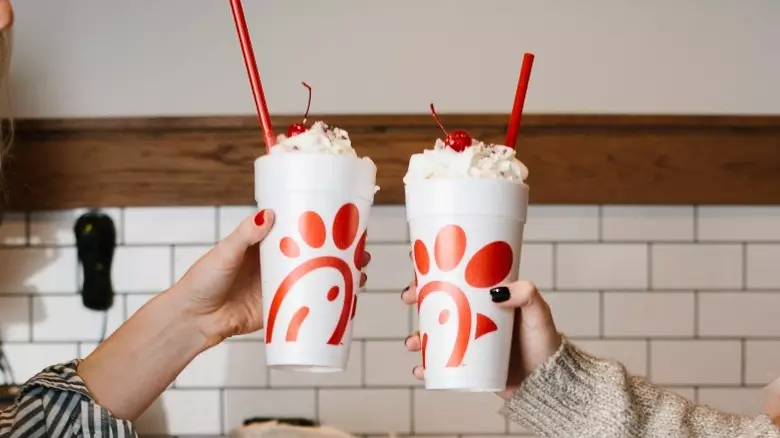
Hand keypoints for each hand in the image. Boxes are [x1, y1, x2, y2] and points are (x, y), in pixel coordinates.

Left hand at [170, 209, 371, 346]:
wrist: (192, 320)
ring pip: (317, 279)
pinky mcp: (280, 310)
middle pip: (316, 254)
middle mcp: (277, 263)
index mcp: (265, 244)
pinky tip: (346, 301)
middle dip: (341, 252)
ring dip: (340, 276)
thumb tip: (267, 215)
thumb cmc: (202, 281)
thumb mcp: (224, 253)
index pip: (299, 229)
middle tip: (363, 250)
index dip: (322, 225)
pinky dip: (327, 303)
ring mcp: (281, 287)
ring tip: (361, 274)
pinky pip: (308, 305)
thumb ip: (244, 236)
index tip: (346, 221)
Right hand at [402, 279, 561, 398]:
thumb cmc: (545, 342)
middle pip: (436, 300)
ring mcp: (467, 339)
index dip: (433, 265)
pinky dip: (426, 367)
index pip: (456, 274)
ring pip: (432, 332)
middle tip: (408, 297)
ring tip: (413, 342)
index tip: (414, 259)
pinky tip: (421, 370)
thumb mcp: (538, 313)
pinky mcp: (466, 363)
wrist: (548, 382)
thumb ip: (526, 295)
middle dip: (416, 296)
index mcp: (486, 296)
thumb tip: (496, 292)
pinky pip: (439, 364)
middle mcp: (473, 314)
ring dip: (416, 335)